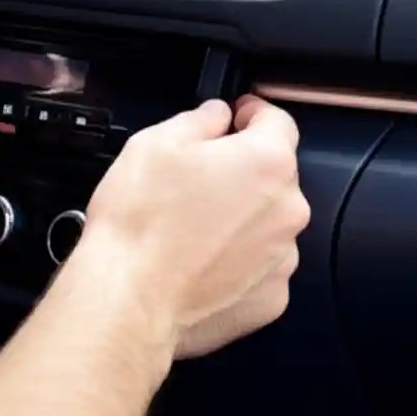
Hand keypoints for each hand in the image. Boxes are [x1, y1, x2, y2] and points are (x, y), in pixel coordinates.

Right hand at [76, 96, 309, 358]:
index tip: (236, 118)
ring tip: (190, 229)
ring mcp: (283, 259)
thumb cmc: (139, 223)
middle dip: (241, 173)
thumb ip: (198, 120)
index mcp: (266, 162)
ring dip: (240, 219)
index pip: (278, 121)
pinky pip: (260, 268)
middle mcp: (287, 210)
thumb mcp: (153, 143)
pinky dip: (236, 262)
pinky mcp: (271, 299)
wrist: (129, 301)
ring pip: (267, 224)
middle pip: (274, 177)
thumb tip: (216, 117)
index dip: (252, 114)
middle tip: (194, 182)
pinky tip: (198, 263)